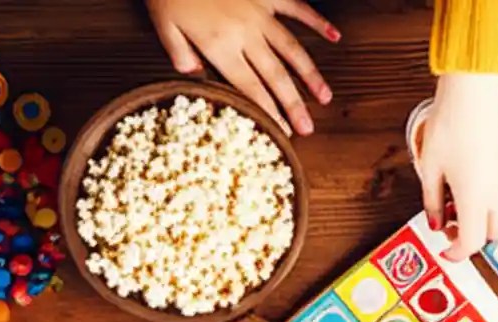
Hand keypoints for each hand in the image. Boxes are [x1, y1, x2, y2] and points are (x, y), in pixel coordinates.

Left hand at [145, 0, 338, 135]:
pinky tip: (334, 36)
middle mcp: (245, 34)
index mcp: (219, 47)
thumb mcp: (162, 25)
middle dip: (293, 105)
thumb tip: (193, 75)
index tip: (283, 132)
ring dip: (310, 75)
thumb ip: (179, 54)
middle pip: (275, 76)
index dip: (268, 112)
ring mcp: (260, 13)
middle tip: (308, 128)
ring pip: (292, 49)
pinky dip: (317, 22)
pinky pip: (297, 8)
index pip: (249, 89)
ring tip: (325, 97)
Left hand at [418, 74, 497, 260]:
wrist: (480, 87)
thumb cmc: (454, 120)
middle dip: (473, 234)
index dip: (456, 252)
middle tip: (454, 221)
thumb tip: (436, 219)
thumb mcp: (431, 164)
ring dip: (490, 215)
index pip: (470, 244)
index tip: (446, 249)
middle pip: (492, 233)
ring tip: (471, 197)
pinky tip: (485, 172)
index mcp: (475, 200)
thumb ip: (433, 200)